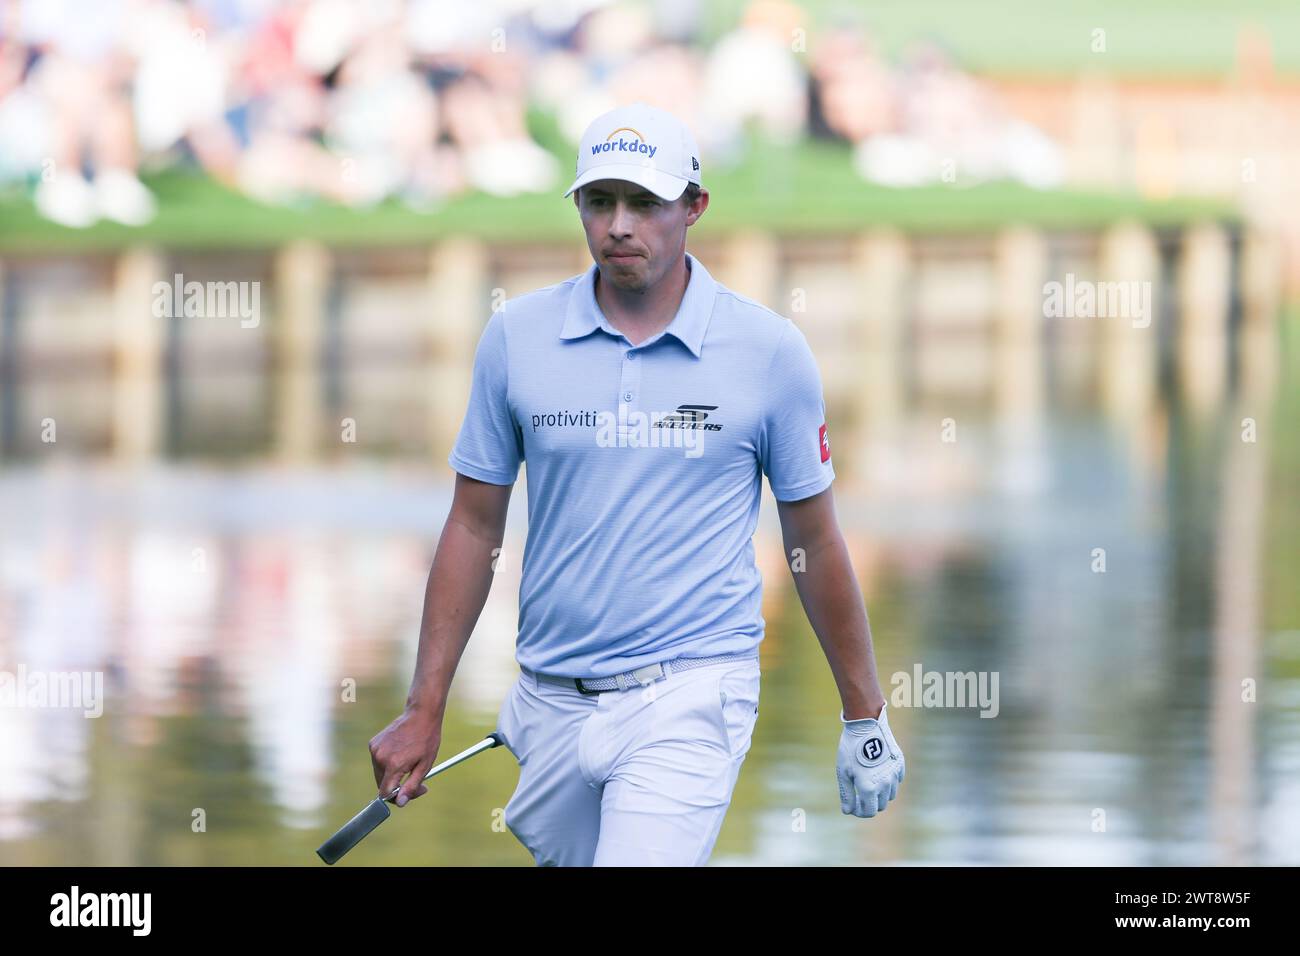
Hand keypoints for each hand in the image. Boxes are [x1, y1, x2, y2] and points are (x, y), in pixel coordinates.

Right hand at [369, 708, 441, 806]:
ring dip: (392, 775)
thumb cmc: (427, 740)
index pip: (385, 793)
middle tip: (414, 780)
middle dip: (396, 787)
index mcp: (394, 764)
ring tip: (408, 762)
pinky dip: (387, 763)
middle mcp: (380, 758)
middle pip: (382, 785)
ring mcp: (375, 749)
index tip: (408, 794)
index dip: (396, 798)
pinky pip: (378, 762)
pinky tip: (400, 752)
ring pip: (379, 774)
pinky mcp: (373, 744)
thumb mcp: (425, 766)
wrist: (421, 715)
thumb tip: (400, 803)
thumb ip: (411, 786)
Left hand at [836, 700, 904, 817]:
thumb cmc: (851, 749)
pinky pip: (896, 781)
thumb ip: (846, 794)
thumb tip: (848, 811)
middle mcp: (885, 785)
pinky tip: (878, 772)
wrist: (866, 725)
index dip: (859, 811)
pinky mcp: (900, 765)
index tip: (853, 806)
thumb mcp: (843, 772)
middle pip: (881, 805)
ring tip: (869, 782)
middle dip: (870, 803)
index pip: (868, 812)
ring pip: (890, 795)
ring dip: (880, 794)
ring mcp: (894, 775)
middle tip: (859, 795)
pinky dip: (889, 782)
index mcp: (869, 788)